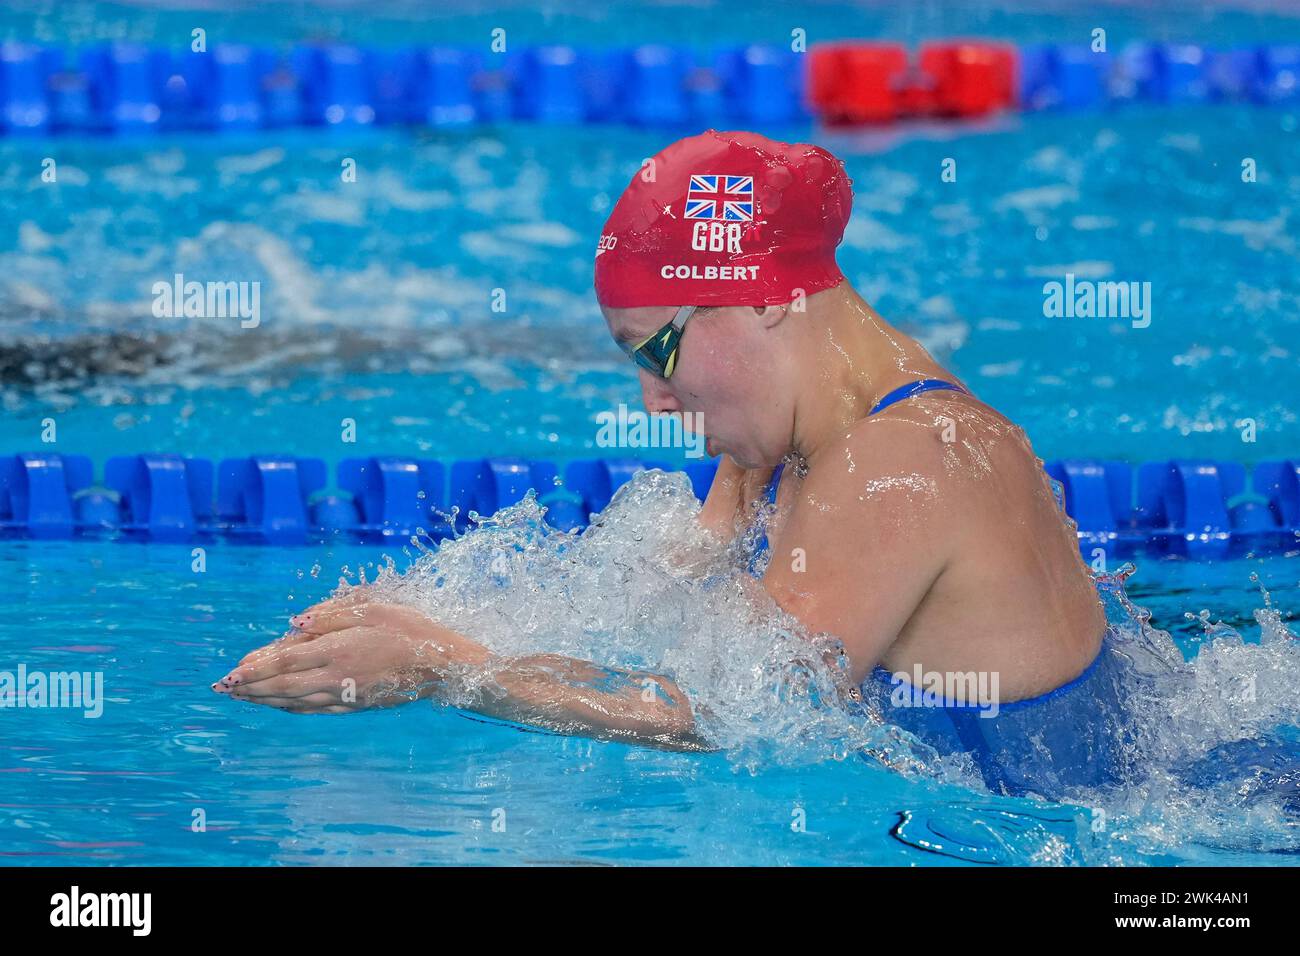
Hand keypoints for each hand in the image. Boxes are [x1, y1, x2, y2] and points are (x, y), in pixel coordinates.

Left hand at [213, 600, 490, 713]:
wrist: (440, 664)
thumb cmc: (409, 628)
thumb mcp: (370, 608)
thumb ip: (330, 615)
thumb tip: (294, 624)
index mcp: (336, 650)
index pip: (284, 660)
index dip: (254, 668)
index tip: (230, 673)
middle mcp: (334, 677)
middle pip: (282, 685)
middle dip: (250, 687)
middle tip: (224, 689)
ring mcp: (344, 695)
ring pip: (294, 700)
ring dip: (265, 700)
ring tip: (243, 697)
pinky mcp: (355, 705)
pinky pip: (314, 709)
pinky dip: (291, 708)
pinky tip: (281, 706)